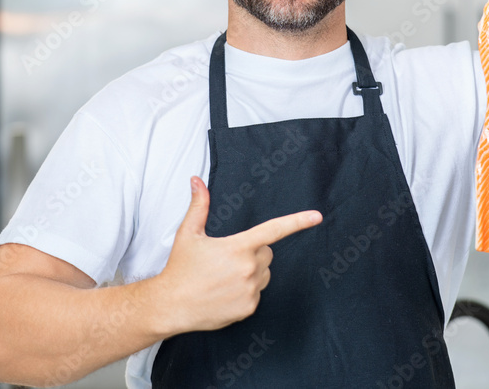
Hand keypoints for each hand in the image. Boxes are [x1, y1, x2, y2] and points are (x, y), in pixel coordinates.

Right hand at [158, 176, 321, 334]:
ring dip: (252, 271)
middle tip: (227, 257)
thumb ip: (199, 205)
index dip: (298, 221)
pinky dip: (246, 291)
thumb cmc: (180, 268)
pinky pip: (257, 293)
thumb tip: (197, 181)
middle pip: (267, 252)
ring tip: (224, 276)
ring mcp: (250, 290)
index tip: (317, 216)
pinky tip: (225, 292)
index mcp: (238, 247)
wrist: (171, 305)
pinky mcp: (249, 307)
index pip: (274, 230)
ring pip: (264, 273)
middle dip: (253, 251)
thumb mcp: (188, 234)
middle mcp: (249, 268)